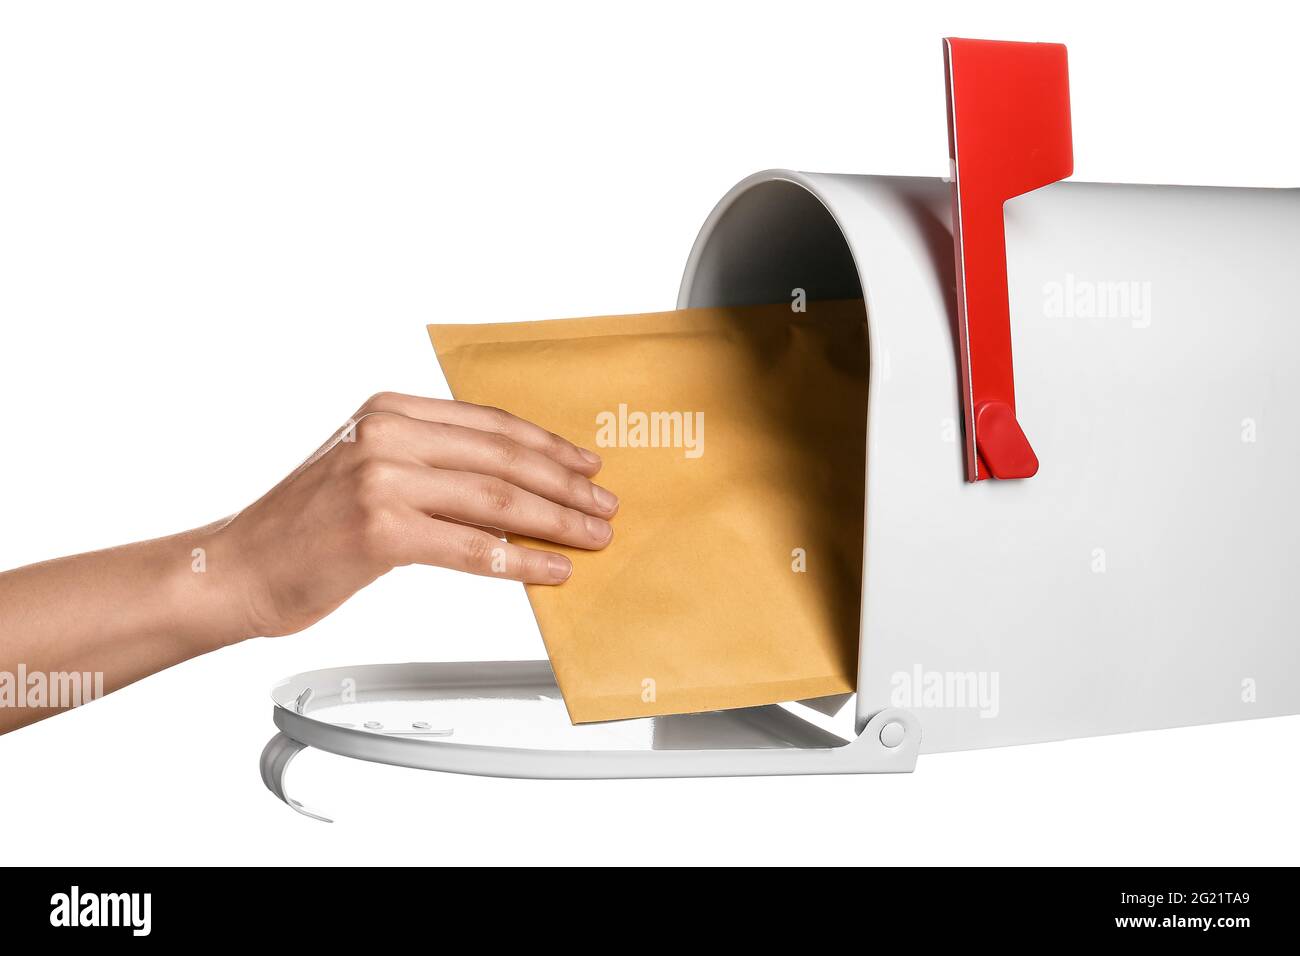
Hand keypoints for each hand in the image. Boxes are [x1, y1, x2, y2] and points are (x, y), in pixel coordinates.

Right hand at [206, 392, 617, 637]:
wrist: (236, 568)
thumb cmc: (303, 528)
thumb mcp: (366, 469)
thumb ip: (431, 464)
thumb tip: (511, 487)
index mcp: (389, 411)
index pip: (490, 424)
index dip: (548, 446)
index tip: (585, 466)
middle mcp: (388, 435)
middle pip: (504, 457)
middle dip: (565, 484)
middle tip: (603, 505)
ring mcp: (383, 479)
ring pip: (498, 499)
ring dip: (557, 520)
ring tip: (592, 536)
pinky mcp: (381, 529)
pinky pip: (474, 546)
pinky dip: (523, 561)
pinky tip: (554, 569)